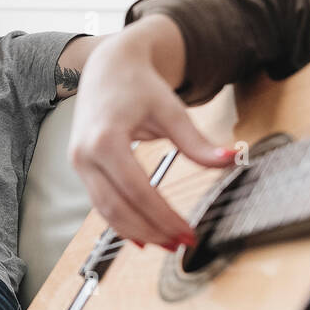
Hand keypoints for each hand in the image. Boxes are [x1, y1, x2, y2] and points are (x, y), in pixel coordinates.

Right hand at [68, 16, 233, 247]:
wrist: (108, 66)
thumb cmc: (138, 85)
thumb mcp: (171, 111)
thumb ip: (198, 142)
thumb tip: (231, 159)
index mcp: (105, 139)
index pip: (138, 191)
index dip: (163, 217)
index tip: (188, 232)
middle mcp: (85, 155)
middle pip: (118, 207)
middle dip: (151, 230)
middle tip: (180, 244)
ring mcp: (79, 163)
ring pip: (105, 212)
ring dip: (136, 232)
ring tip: (165, 243)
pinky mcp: (81, 167)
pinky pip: (100, 203)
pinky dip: (121, 222)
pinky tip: (142, 234)